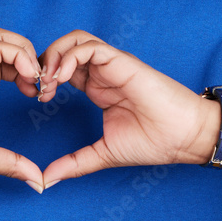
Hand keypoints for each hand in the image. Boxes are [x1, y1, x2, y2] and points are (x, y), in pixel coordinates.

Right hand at [0, 26, 45, 191]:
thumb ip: (12, 163)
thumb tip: (37, 182)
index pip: (8, 63)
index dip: (28, 73)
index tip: (37, 96)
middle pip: (6, 42)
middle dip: (32, 57)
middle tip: (41, 85)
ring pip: (1, 36)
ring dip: (25, 51)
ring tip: (35, 78)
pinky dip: (19, 55)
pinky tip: (28, 79)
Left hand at [38, 30, 219, 187]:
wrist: (184, 138)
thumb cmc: (152, 142)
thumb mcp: (103, 154)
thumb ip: (74, 163)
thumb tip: (47, 180)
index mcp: (97, 87)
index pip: (62, 68)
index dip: (45, 78)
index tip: (37, 99)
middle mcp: (102, 72)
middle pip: (64, 48)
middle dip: (44, 63)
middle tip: (38, 88)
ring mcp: (112, 65)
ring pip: (75, 40)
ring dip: (55, 55)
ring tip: (48, 81)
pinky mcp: (122, 62)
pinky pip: (90, 47)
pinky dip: (71, 57)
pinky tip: (63, 78)